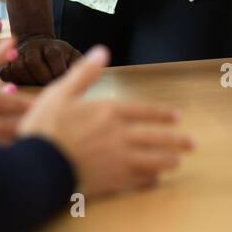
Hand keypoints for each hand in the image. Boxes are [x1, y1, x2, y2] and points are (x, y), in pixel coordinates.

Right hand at [0, 33, 80, 85]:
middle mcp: (32, 47)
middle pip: (33, 62)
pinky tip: (23, 91)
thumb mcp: (72, 57)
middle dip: (43, 79)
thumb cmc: (60, 58)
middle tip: (51, 91)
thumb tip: (96, 66)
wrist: (37, 45)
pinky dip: (13, 82)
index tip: (65, 82)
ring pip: (19, 67)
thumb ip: (82, 63)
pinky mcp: (7, 64)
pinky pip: (6, 73)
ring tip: (38, 92)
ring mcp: (18, 55)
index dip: (58, 69)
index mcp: (51, 45)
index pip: (53, 54)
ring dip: (30, 82)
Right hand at [20, 45, 194, 195]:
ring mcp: (118, 160)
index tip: (177, 117)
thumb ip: (84, 73)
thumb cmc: (46, 127)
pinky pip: (137, 180)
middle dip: (176, 140)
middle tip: (192, 144)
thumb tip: (102, 50)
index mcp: (109, 111)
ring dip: (167, 160)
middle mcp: (119, 135)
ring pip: (151, 160)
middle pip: (155, 138)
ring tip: (178, 162)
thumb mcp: (61, 92)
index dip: (162, 114)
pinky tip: (155, 180)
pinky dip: (149, 179)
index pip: (143, 111)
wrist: (38, 165)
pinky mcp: (111, 181)